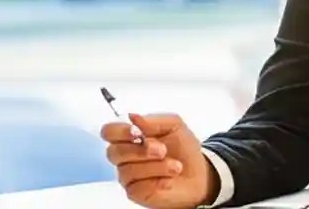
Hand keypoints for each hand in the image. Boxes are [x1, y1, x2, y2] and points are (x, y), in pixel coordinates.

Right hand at [101, 113, 217, 208]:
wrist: (198, 174)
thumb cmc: (183, 149)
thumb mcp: (174, 126)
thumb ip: (153, 120)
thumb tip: (133, 117)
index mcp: (130, 136)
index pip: (110, 132)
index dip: (119, 131)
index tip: (136, 132)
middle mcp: (125, 155)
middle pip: (114, 152)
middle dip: (140, 150)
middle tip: (162, 150)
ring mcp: (128, 175)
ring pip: (128, 169)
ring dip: (156, 166)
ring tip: (175, 166)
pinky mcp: (135, 192)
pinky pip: (138, 186)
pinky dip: (157, 180)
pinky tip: (169, 179)